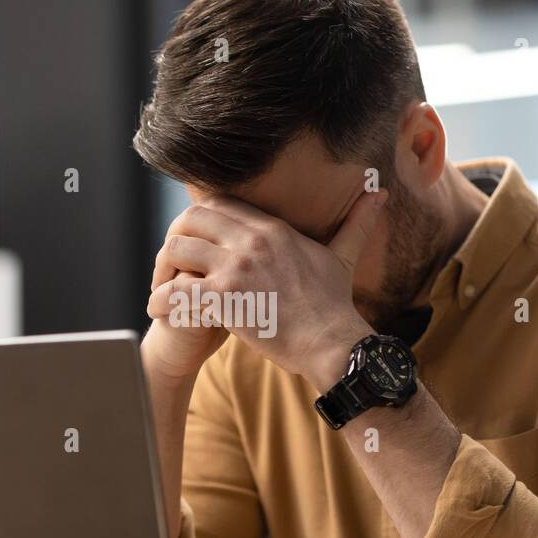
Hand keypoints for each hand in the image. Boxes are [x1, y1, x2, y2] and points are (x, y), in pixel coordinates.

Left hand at [145, 190, 383, 383]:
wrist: (333, 344)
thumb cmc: (334, 307)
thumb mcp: (343, 257)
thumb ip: (357, 223)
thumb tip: (379, 193)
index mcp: (272, 229)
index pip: (219, 204)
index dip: (198, 219)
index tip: (192, 240)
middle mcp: (251, 242)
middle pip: (191, 219)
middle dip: (173, 239)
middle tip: (168, 264)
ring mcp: (236, 269)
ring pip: (176, 250)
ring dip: (161, 269)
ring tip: (161, 288)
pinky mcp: (226, 300)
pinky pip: (177, 291)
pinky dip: (161, 301)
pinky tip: (158, 311)